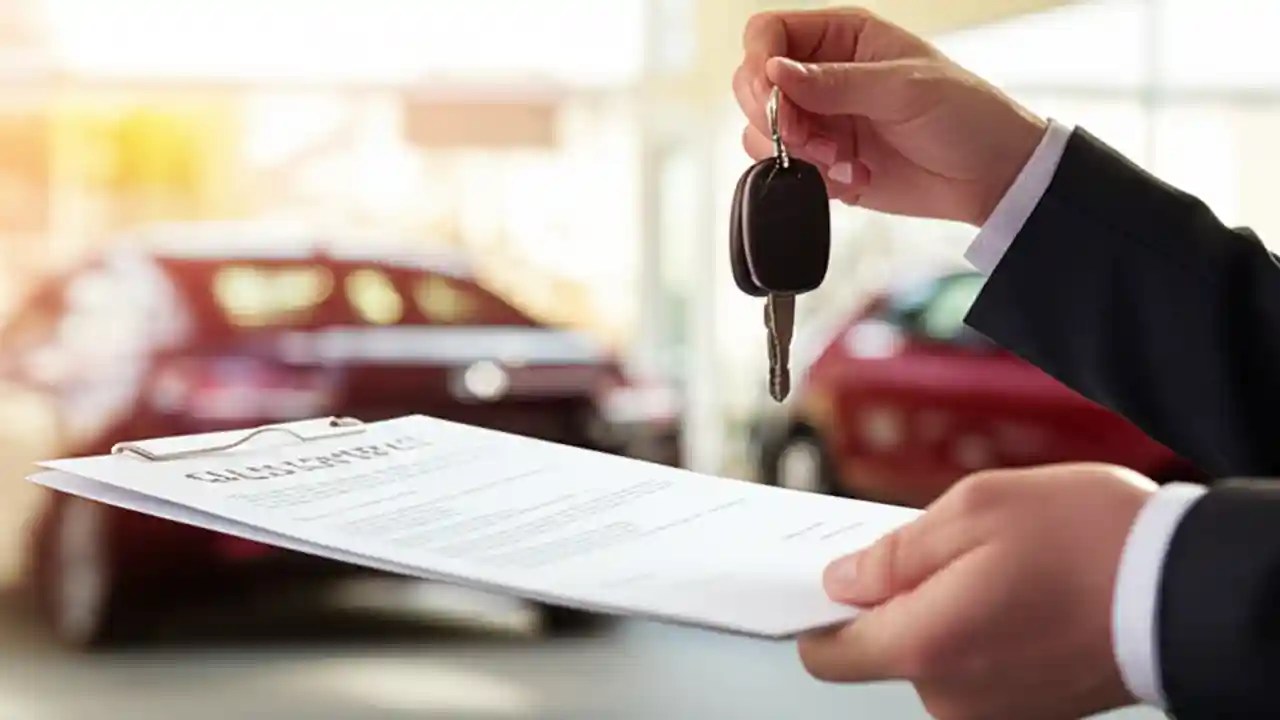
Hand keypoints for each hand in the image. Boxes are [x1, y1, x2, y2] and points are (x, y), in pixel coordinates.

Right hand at [735, 8, 1047, 225]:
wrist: (990, 177)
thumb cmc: (965, 115)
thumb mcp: (903, 89)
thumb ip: (835, 83)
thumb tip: (775, 72)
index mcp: (842, 38)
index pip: (769, 34)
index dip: (759, 62)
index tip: (774, 95)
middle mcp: (823, 75)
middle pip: (754, 85)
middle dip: (776, 118)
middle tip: (813, 140)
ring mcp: (820, 120)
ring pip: (761, 132)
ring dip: (794, 154)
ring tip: (842, 162)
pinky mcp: (823, 163)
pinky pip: (786, 170)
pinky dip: (810, 180)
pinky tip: (852, 178)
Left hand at [799, 464, 1155, 719]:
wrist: (1185, 588)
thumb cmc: (1088, 540)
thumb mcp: (974, 509)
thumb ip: (892, 554)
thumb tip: (843, 581)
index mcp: (927, 646)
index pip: (828, 655)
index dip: (820, 614)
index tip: (828, 582)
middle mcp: (952, 696)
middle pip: (886, 648)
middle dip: (901, 598)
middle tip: (950, 551)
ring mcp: (992, 711)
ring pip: (933, 654)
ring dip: (947, 610)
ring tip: (1002, 569)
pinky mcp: (1026, 710)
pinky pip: (976, 666)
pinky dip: (983, 630)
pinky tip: (1022, 594)